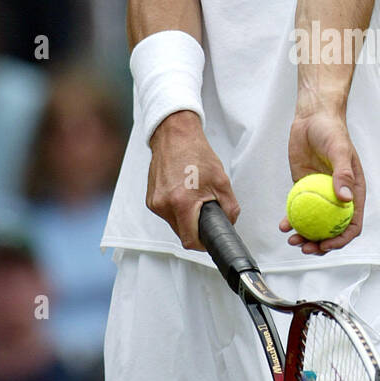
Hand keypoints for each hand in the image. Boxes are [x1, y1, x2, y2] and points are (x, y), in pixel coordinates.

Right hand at [146, 110, 239, 250]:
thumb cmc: (197, 154)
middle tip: (205, 212)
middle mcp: (163, 204)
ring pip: (174, 224)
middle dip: (195, 228)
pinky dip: (176, 209)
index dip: (202, 244)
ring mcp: (154, 202)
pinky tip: (183, 193)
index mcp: (181, 202)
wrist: (175, 136)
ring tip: (193, 197)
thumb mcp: (222, 181)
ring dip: (185, 218)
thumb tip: (229, 224)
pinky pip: (166, 214)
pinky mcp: (150, 199)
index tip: (208, 239)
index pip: (189, 240)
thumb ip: (229, 208)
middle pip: (181, 234)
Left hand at [279, 108, 365, 254]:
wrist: (313, 118)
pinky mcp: (305, 189)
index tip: (326, 244)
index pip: (352, 224)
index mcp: (353, 193)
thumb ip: (343, 174)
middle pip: (332, 229)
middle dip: (321, 244)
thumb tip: (345, 198)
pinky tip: (283, 225)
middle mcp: (338, 197)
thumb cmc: (331, 131)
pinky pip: (299, 210)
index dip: (342, 239)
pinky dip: (292, 219)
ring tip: (292, 239)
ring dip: (305, 236)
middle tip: (305, 247)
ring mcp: (321, 195)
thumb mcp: (339, 151)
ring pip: (314, 223)